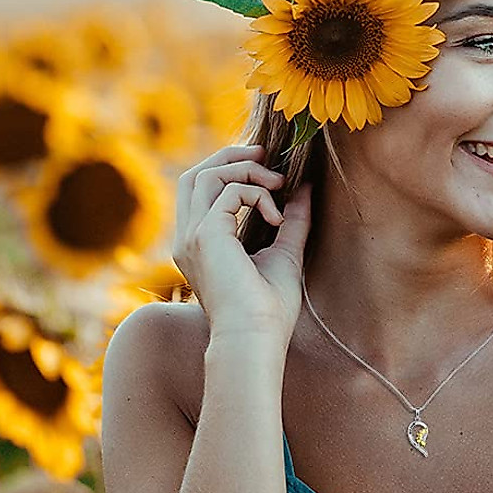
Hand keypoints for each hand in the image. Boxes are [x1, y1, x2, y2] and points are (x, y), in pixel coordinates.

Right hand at [172, 144, 311, 340]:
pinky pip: (230, 191)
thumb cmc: (269, 310)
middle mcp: (187, 238)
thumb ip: (291, 219)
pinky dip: (258, 194)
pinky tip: (277, 219)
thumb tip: (305, 188)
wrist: (257, 338)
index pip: (200, 190)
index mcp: (198, 244)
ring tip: (279, 184)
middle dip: (230, 156)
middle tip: (267, 154)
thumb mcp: (285, 253)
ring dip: (246, 170)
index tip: (265, 165)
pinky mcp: (206, 235)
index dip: (228, 168)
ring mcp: (191, 236)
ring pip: (206, 174)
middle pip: (195, 174)